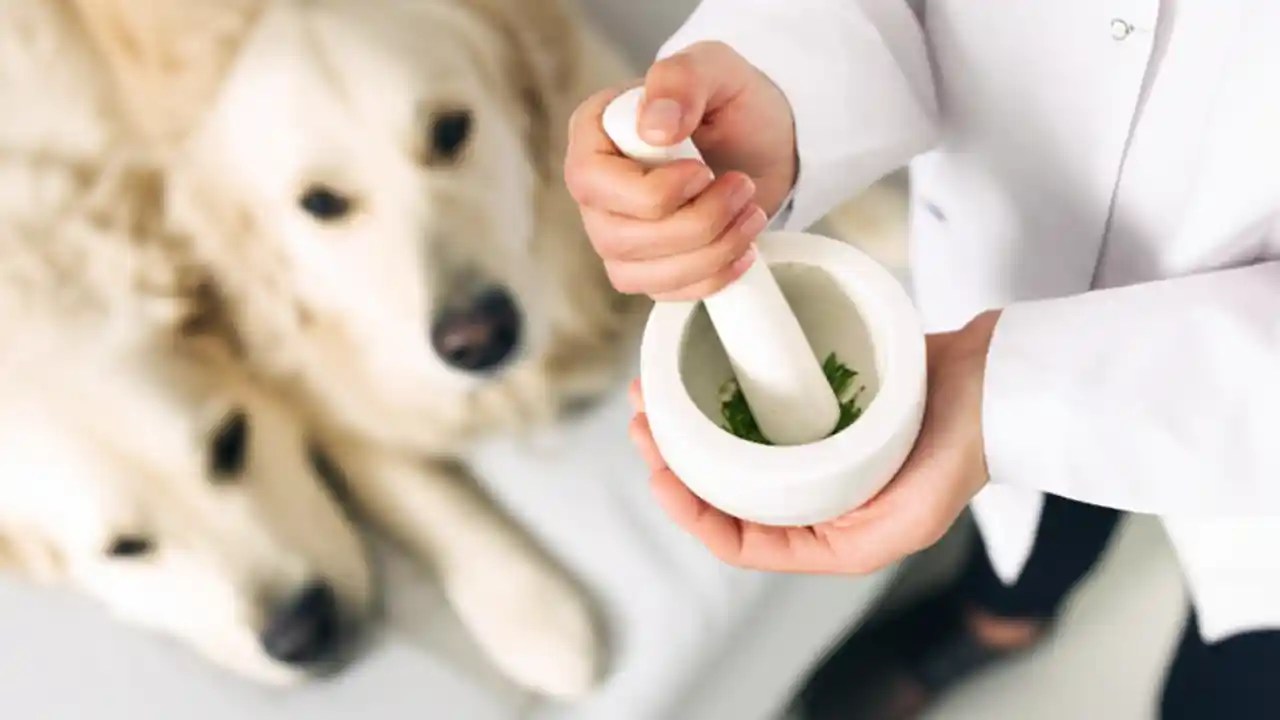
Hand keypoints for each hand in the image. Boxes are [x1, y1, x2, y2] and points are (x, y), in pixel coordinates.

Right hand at [563, 41, 797, 300]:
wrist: (766, 142)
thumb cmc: (734, 102)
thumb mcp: (715, 69)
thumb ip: (680, 81)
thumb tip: (653, 129)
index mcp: (595, 134)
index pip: (590, 181)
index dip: (651, 191)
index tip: (702, 170)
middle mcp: (597, 190)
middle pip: (616, 237)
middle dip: (694, 224)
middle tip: (741, 188)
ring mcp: (618, 233)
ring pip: (638, 274)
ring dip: (708, 253)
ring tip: (750, 214)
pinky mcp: (648, 266)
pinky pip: (666, 293)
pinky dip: (712, 278)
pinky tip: (743, 249)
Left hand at [628, 311, 1001, 574]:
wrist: (1000, 380)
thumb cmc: (962, 448)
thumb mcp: (908, 515)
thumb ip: (848, 536)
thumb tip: (762, 535)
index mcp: (828, 538)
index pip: (739, 540)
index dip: (690, 511)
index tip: (658, 471)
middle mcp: (812, 497)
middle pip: (723, 488)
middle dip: (672, 458)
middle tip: (641, 420)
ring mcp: (810, 451)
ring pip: (728, 444)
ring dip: (684, 422)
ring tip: (649, 390)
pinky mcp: (815, 407)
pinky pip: (753, 404)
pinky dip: (717, 391)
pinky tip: (690, 366)